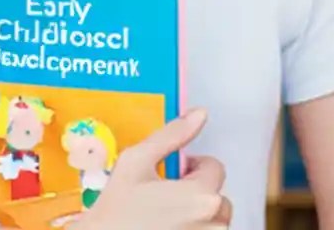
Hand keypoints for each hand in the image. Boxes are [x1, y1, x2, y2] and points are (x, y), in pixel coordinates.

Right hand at [70, 107, 230, 228]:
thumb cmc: (116, 210)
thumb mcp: (136, 162)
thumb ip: (171, 136)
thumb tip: (197, 115)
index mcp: (202, 195)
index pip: (214, 167)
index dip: (190, 166)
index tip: (171, 174)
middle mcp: (214, 222)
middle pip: (217, 194)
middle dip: (195, 191)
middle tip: (163, 196)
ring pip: (213, 218)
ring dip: (196, 214)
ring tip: (164, 216)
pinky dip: (192, 229)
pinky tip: (167, 228)